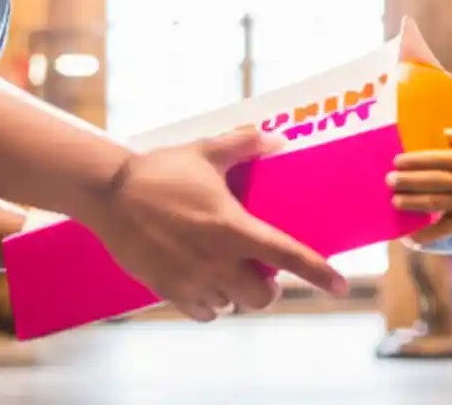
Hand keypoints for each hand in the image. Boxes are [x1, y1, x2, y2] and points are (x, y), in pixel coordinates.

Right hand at [87, 129, 348, 321]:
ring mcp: (192, 279)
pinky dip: (212, 303)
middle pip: (263, 296)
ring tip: (227, 268)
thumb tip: (278, 138)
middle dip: (269, 286)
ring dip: (237, 292)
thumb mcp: (206, 151)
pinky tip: (205, 280)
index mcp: (232, 227)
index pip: (287, 256)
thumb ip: (245, 144)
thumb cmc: (161, 171)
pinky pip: (204, 312)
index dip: (319, 273)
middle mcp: (216, 260)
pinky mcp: (168, 290)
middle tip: (261, 268)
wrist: (109, 194)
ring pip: (233, 304)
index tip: (342, 284)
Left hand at [389, 119, 451, 245]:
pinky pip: (444, 229)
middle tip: (389, 181)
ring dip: (412, 203)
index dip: (415, 160)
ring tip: (394, 201)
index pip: (437, 159)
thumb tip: (446, 132)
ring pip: (434, 203)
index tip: (396, 161)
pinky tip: (409, 238)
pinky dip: (426, 235)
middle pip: (432, 181)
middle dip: (407, 181)